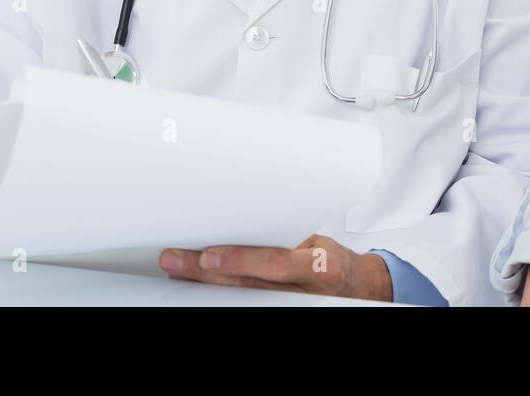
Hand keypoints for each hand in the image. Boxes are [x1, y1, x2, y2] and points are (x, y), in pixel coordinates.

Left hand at [158, 233, 392, 300]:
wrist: (355, 286)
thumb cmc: (330, 257)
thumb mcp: (316, 240)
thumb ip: (282, 235)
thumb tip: (238, 218)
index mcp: (318, 266)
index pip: (277, 264)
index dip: (241, 261)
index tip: (209, 255)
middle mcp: (304, 291)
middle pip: (248, 285)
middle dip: (207, 273)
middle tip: (175, 259)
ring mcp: (291, 305)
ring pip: (241, 298)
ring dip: (204, 285)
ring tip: (176, 270)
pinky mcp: (281, 310)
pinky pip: (246, 303)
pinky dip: (218, 294)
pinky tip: (196, 286)